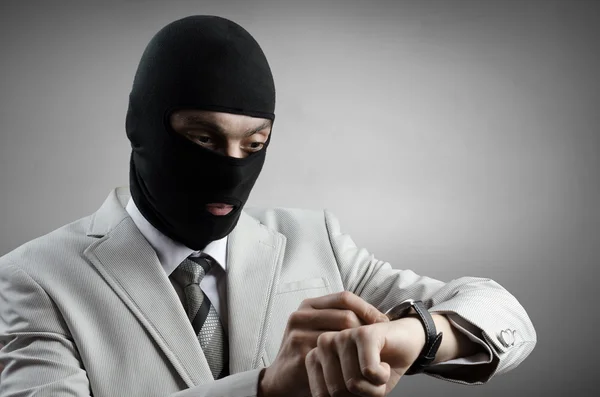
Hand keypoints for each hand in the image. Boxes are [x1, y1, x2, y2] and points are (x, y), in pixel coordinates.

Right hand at [259, 291, 388, 396]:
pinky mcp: (300, 356)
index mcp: (309, 306)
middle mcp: (301, 316)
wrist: (282, 379)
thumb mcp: (320, 327)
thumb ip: (341, 318)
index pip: (344, 297)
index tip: (384, 323)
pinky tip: (358, 368)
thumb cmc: (308, 351)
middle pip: (346, 315)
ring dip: (361, 347)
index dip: (367, 309)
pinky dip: (350, 362)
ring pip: (342, 336)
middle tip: (381, 342)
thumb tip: (381, 317)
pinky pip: (334, 356)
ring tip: (373, 355)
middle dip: (367, 329)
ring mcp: (298, 335)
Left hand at [305, 316, 426, 396]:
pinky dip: (383, 376)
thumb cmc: (377, 368)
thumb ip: (337, 395)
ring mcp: (343, 336)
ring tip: (378, 369)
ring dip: (375, 387)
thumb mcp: (353, 390)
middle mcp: (324, 344)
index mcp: (315, 358)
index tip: (356, 385)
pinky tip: (385, 363)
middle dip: (361, 394)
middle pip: (337, 392)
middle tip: (370, 377)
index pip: (322, 396)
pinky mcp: (363, 334)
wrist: (405, 343)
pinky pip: (369, 372)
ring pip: (353, 384)